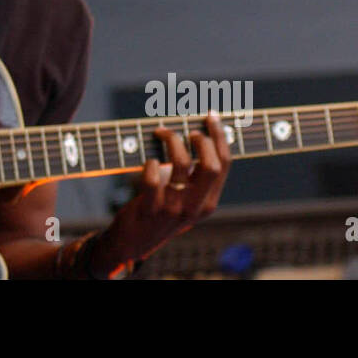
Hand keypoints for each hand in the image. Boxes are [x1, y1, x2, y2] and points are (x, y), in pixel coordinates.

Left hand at [90, 112, 230, 275]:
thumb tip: (197, 131)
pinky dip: (150, 163)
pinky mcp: (151, 209)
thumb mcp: (186, 196)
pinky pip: (153, 178)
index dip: (219, 136)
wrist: (134, 241)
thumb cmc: (161, 208)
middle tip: (186, 130)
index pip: (224, 164)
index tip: (211, 116)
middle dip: (200, 139)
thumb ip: (194, 173)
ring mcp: (174, 209)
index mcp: (209, 201)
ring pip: (181, 164)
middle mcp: (195, 206)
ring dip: (171, 140)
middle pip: (210, 164)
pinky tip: (148, 161)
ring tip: (161, 133)